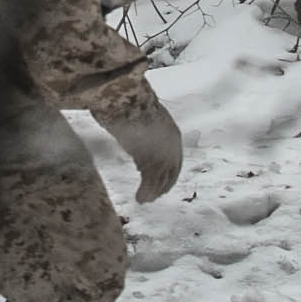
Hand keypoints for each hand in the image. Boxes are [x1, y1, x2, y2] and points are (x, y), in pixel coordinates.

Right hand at [92, 75, 183, 202]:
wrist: (125, 101)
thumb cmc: (128, 105)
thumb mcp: (142, 117)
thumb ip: (144, 129)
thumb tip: (133, 133)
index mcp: (173, 134)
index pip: (175, 160)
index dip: (168, 173)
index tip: (158, 182)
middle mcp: (172, 146)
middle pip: (170, 172)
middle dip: (162, 185)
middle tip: (153, 196)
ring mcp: (162, 153)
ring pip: (161, 179)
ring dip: (152, 192)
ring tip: (142, 200)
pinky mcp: (151, 160)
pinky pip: (150, 181)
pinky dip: (145, 192)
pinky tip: (139, 199)